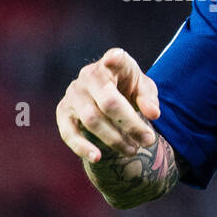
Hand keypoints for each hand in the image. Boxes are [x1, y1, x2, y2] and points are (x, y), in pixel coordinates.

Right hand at [57, 47, 159, 162]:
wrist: (106, 96)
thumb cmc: (129, 90)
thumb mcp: (144, 89)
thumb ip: (149, 99)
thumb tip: (153, 114)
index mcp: (112, 64)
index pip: (114, 58)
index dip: (114, 59)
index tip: (114, 59)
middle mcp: (88, 75)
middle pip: (109, 102)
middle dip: (131, 125)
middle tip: (149, 141)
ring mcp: (73, 93)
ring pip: (92, 120)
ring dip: (114, 139)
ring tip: (133, 150)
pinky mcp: (62, 111)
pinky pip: (68, 132)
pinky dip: (82, 147)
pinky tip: (97, 157)